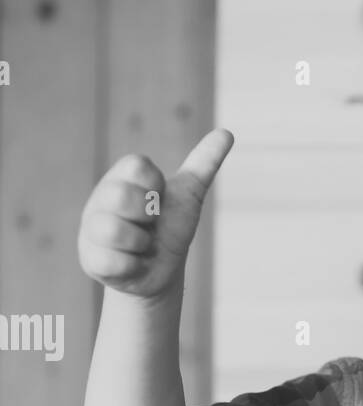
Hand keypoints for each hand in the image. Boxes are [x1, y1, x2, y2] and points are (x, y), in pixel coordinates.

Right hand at [78, 128, 233, 298]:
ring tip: (142, 246)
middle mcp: (101, 199)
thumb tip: (227, 133)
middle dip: (148, 215)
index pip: (138, 165)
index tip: (159, 198)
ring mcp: (92, 229)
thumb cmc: (170, 229)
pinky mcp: (91, 260)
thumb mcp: (188, 195)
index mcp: (122, 177)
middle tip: (150, 224)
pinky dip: (134, 266)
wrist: (161, 272)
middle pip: (122, 196)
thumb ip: (203, 164)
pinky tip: (134, 264)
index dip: (156, 186)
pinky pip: (113, 262)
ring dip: (141, 243)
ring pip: (115, 231)